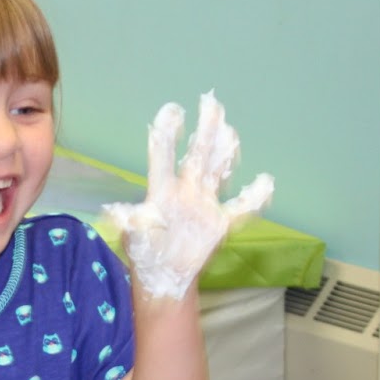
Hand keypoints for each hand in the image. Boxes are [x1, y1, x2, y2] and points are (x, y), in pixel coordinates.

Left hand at [102, 92, 273, 300]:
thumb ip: (129, 222)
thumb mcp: (133, 238)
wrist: (164, 276)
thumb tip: (114, 212)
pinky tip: (265, 182)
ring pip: (218, 172)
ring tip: (230, 131)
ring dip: (225, 152)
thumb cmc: (145, 252)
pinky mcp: (219, 223)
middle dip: (205, 130)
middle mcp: (185, 191)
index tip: (173, 110)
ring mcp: (204, 204)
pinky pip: (241, 208)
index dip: (168, 135)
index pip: (164, 157)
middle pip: (197, 156)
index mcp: (161, 192)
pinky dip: (254, 197)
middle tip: (211, 102)